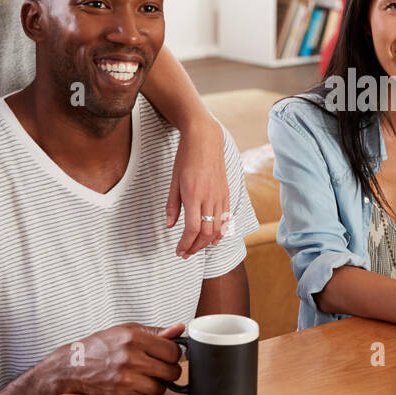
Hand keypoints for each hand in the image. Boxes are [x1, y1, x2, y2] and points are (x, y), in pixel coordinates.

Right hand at [61, 322, 184, 394]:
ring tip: (148, 375)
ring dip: (159, 383)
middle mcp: (130, 358)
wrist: (74, 365)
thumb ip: (156, 332)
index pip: (173, 350)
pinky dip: (145, 391)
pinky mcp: (121, 393)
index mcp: (134, 338)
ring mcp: (126, 378)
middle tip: (160, 366)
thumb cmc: (102, 345)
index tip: (167, 354)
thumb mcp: (127, 330)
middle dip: (170, 369)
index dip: (174, 353)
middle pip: (172, 370)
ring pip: (161, 387)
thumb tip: (180, 328)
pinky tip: (136, 382)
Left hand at [167, 116, 230, 258]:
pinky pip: (226, 218)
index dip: (185, 244)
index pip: (192, 229)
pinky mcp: (226, 193)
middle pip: (206, 233)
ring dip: (206, 242)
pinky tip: (214, 239)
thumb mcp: (173, 181)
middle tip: (185, 254)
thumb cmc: (186, 157)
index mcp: (193, 195)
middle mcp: (209, 198)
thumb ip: (172, 205)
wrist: (205, 140)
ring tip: (196, 248)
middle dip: (195, 247)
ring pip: (217, 228)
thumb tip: (169, 226)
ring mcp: (220, 196)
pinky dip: (220, 232)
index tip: (178, 251)